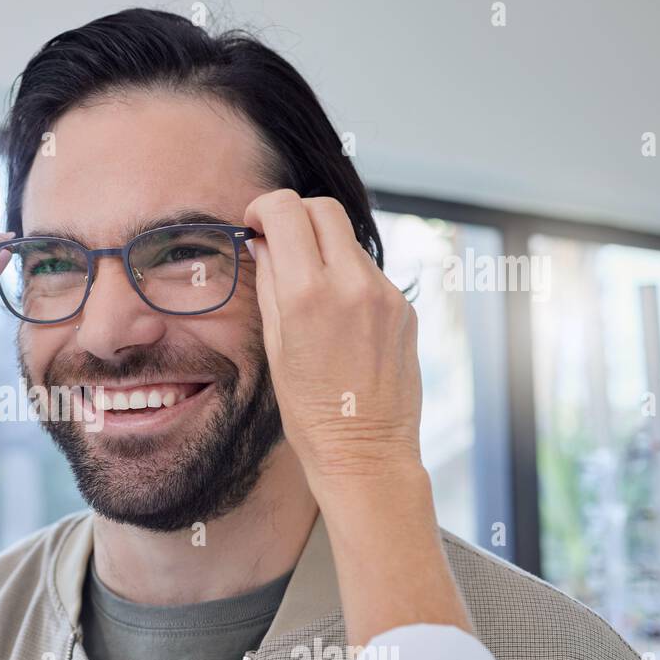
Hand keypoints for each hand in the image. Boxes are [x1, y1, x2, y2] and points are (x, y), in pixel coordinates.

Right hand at [245, 189, 468, 643]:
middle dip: (295, 215)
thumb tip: (264, 246)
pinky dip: (348, 277)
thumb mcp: (275, 347)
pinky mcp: (404, 308)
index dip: (264, 208)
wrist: (365, 452)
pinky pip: (370, 273)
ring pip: (348, 240)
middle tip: (277, 240)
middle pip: (323, 209)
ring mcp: (384, 294)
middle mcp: (351, 284)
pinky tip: (337, 315)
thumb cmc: (310, 412)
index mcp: (307, 293)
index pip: (286, 210)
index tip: (254, 224)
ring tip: (307, 286)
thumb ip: (270, 286)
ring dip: (322, 248)